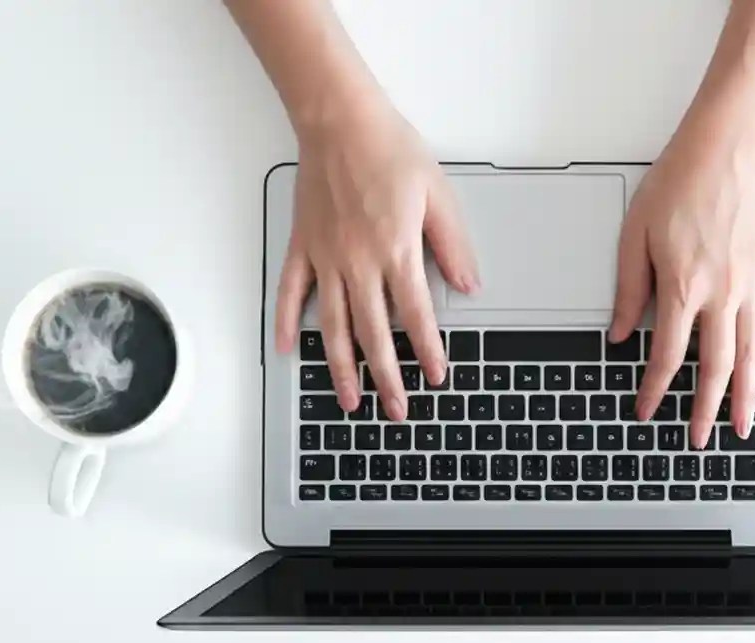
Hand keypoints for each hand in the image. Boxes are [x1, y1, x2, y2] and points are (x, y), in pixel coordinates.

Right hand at [274, 98, 478, 421]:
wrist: (340, 121)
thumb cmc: (389, 150)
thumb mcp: (438, 195)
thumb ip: (453, 245)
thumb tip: (469, 285)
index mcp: (395, 251)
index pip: (415, 315)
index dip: (426, 350)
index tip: (434, 376)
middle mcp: (358, 263)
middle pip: (373, 334)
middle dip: (387, 378)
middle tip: (395, 409)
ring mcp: (325, 258)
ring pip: (332, 326)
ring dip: (341, 368)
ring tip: (349, 399)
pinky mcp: (302, 247)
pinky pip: (290, 293)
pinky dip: (285, 323)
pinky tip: (286, 349)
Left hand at [608, 138, 754, 448]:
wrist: (719, 151)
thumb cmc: (676, 186)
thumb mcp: (634, 237)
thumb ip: (629, 291)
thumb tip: (618, 334)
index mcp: (684, 288)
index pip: (667, 354)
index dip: (655, 389)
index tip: (647, 410)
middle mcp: (721, 293)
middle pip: (715, 366)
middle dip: (706, 409)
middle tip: (698, 438)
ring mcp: (749, 284)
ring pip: (750, 351)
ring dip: (747, 394)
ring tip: (743, 426)